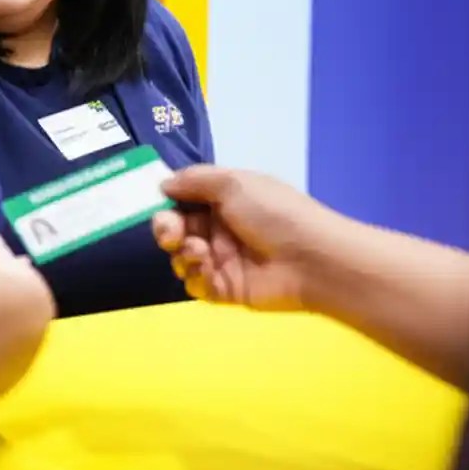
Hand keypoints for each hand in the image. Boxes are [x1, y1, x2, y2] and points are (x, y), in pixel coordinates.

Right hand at [152, 166, 352, 310]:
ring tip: (200, 252)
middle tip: (171, 234)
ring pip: (180, 258)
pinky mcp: (224, 289)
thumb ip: (194, 180)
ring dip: (182, 253)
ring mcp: (221, 260)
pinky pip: (195, 284)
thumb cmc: (274, 213)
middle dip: (166, 229)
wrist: (310, 259)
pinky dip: (195, 276)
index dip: (166, 203)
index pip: (183, 200)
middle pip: (175, 229)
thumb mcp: (234, 183)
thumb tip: (163, 183)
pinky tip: (208, 270)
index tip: (158, 205)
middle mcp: (219, 229)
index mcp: (223, 200)